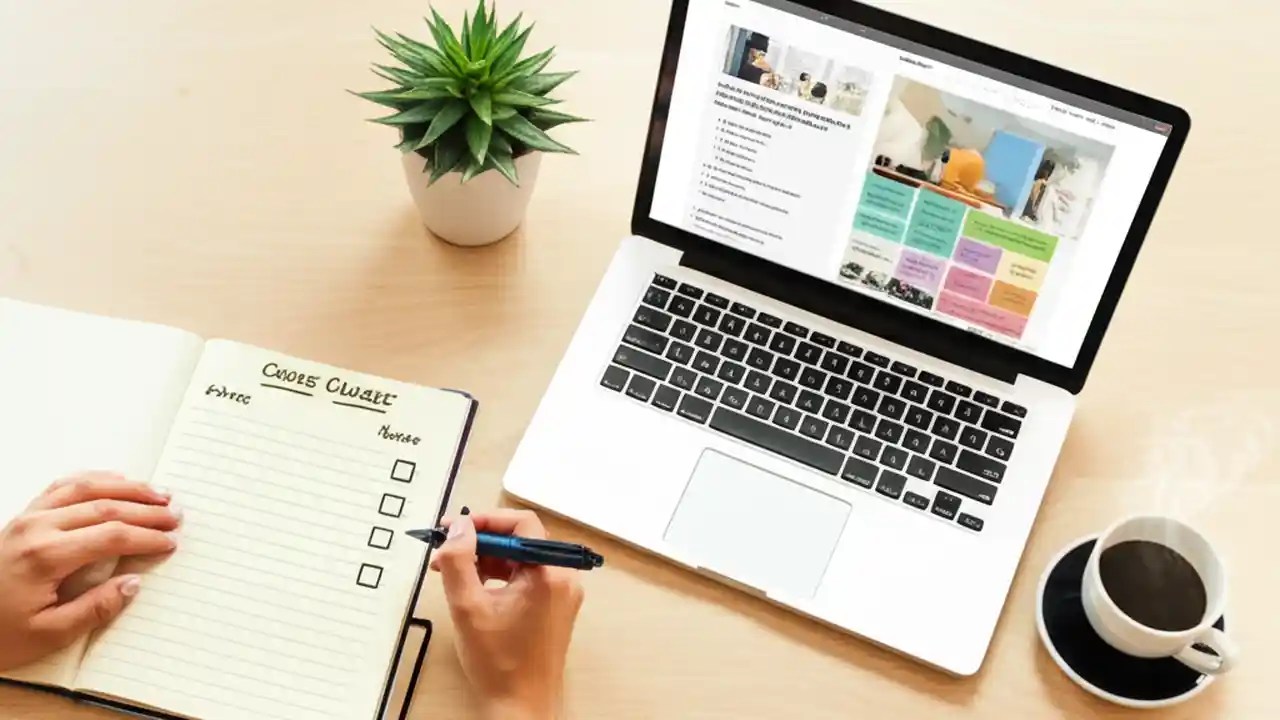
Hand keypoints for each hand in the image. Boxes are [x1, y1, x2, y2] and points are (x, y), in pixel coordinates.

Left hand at [0, 473, 179, 671]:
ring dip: (127, 488)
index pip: (111, 537)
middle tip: (175, 515)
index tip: (170, 543)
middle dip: (146, 510)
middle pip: (104, 507)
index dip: (146, 538)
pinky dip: (93, 479)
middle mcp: (36, 528)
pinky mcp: (22, 517)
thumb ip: (94, 609)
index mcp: (45, 556)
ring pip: (86, 488)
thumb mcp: (47, 635)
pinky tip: (115, 481)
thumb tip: (133, 584)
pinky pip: (62, 486)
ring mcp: (27, 517)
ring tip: (157, 493)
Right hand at [431, 510, 583, 719]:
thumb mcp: (468, 607)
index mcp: (550, 574)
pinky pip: (526, 578)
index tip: (456, 528)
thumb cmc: (502, 667)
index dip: (485, 521)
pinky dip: (499, 577)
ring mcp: (560, 595)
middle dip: (481, 541)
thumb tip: (458, 528)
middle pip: (521, 540)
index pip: (522, 524)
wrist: (521, 709)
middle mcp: (563, 579)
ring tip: (453, 571)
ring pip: (521, 559)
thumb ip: (458, 561)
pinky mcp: (553, 608)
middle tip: (448, 548)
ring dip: (487, 559)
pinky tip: (473, 587)